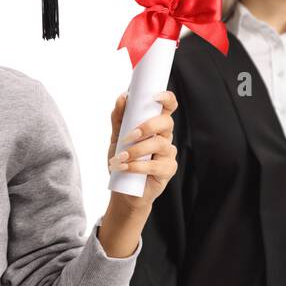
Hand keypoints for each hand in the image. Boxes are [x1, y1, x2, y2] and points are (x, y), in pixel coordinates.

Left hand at [106, 89, 180, 215]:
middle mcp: (165, 137)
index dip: (167, 98)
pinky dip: (137, 166)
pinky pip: (156, 165)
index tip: (154, 96)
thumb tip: (123, 97)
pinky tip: (125, 168)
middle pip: (166, 123)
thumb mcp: (116, 137)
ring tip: (119, 158)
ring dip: (136, 150)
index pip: (168, 107)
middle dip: (147, 127)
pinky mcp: (168, 170)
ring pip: (159, 144)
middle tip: (128, 136)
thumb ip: (119, 118)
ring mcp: (168, 153)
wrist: (122, 189)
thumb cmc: (122, 160)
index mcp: (155, 125)